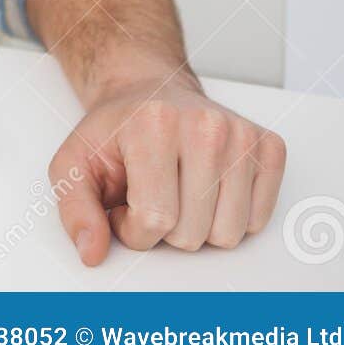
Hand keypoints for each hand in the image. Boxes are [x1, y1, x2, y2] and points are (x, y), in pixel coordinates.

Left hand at [48, 76, 286, 264]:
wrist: (148, 92)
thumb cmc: (115, 131)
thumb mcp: (74, 164)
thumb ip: (74, 210)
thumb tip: (91, 252)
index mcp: (154, 125)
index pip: (154, 219)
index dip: (132, 228)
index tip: (122, 206)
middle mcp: (206, 126)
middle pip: (192, 233)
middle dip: (163, 229)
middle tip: (149, 194)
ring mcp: (243, 136)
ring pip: (228, 235)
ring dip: (197, 227)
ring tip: (176, 192)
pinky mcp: (270, 148)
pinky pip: (256, 221)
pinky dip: (228, 217)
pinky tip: (205, 188)